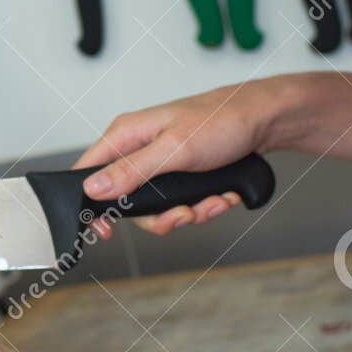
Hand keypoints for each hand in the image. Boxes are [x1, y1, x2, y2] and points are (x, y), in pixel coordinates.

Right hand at [74, 79, 288, 237]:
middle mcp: (139, 148)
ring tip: (212, 202)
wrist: (264, 121)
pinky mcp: (181, 173)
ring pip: (158, 207)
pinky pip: (181, 203)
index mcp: (126, 135)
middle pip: (127, 202)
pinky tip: (221, 195)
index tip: (106, 230)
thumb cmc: (222, 121)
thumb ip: (131, 170)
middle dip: (161, 216)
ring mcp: (160, 162)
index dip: (91, 205)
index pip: (87, 173)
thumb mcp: (174, 149)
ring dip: (189, 212)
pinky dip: (203, 205)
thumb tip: (92, 189)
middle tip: (184, 215)